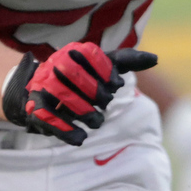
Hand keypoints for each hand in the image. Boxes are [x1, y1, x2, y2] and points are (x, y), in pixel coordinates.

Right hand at [2, 42, 156, 144]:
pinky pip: (51, 120)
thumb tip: (155, 59)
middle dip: (97, 95)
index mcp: (73, 52)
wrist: (38, 91)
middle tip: (104, 104)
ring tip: (96, 122)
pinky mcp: (35, 108)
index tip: (116, 84)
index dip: (108, 72)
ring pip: (68, 101)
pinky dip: (68, 131)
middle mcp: (56, 65)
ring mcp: (44, 87)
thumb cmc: (78, 79)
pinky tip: (80, 138)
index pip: (93, 57)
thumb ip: (126, 61)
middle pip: (82, 80)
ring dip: (86, 115)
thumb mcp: (100, 67)